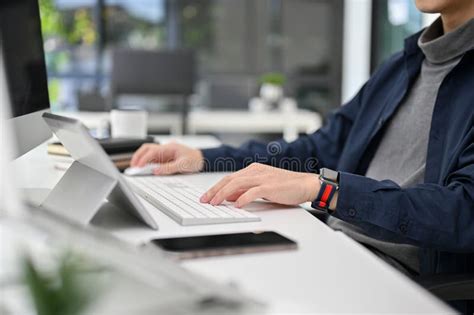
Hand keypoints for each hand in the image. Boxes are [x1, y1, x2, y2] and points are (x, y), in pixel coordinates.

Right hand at [130, 143, 203, 174]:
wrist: (203, 159)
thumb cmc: (195, 159)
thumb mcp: (183, 165)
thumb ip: (168, 168)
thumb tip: (155, 171)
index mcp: (169, 147)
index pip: (151, 151)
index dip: (143, 159)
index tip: (138, 166)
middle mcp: (165, 149)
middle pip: (146, 149)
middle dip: (138, 156)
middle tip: (133, 166)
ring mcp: (164, 153)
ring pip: (148, 153)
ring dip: (141, 159)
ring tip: (136, 169)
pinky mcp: (165, 158)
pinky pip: (153, 159)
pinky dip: (147, 163)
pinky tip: (144, 169)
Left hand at [200, 163, 320, 207]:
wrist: (306, 184)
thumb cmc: (286, 187)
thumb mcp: (262, 188)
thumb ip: (246, 191)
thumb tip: (230, 198)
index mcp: (253, 170)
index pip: (229, 178)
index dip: (216, 187)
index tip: (207, 196)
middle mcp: (256, 171)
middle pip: (229, 180)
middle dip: (215, 190)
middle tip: (205, 200)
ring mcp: (263, 177)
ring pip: (237, 184)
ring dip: (224, 194)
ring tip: (216, 203)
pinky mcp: (271, 186)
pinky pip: (253, 192)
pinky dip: (243, 198)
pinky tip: (237, 205)